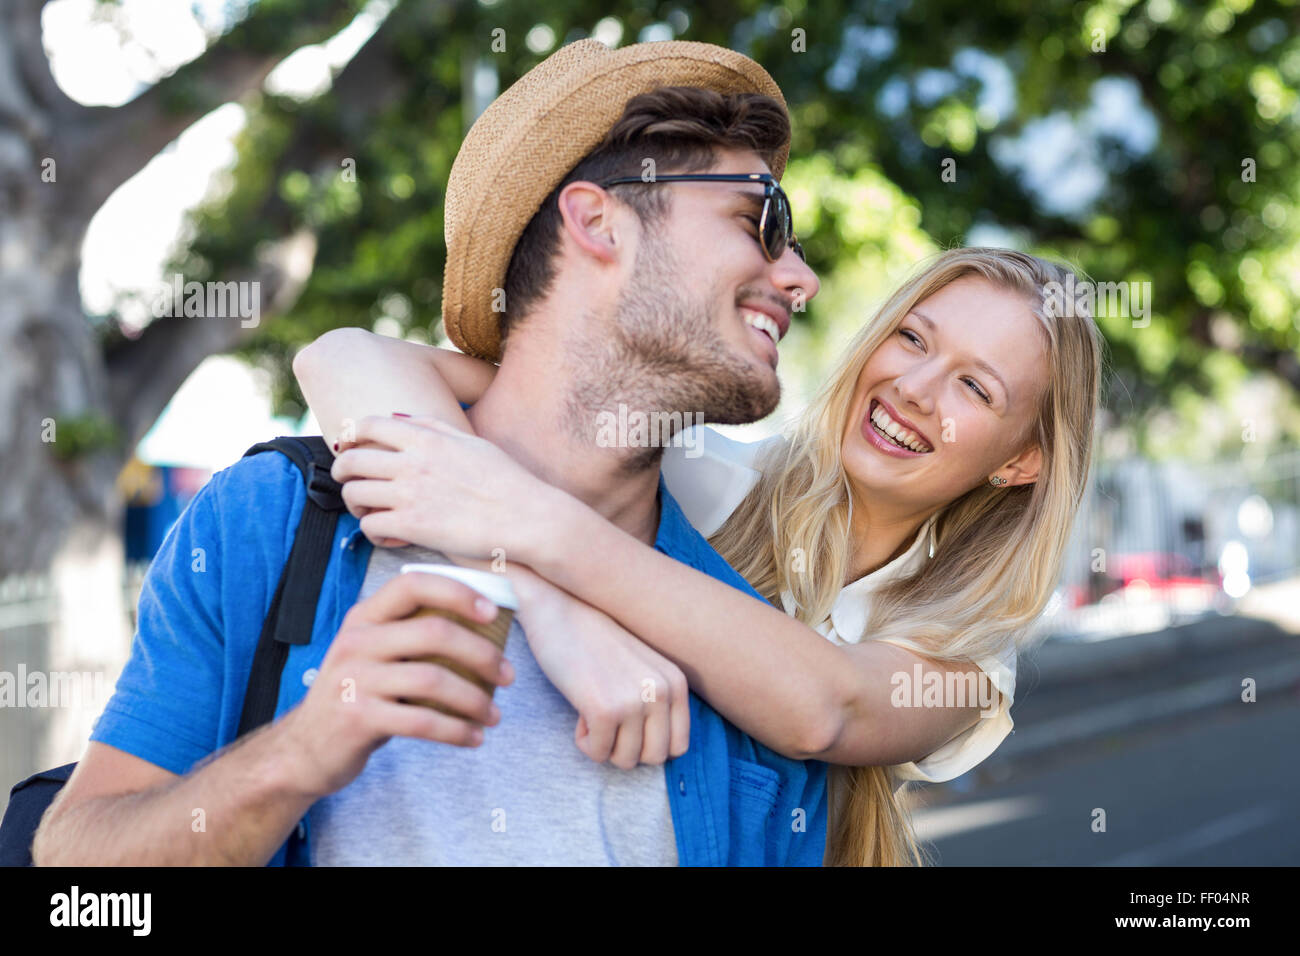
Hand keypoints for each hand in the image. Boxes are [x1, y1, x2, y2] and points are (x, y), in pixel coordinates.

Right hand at [278, 570, 515, 799]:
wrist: (305, 749)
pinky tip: (472, 738)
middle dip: (483, 654)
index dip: (458, 592)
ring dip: (475, 699)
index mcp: (365, 617)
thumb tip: (485, 629)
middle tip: (508, 676)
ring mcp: (355, 679)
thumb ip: (412, 636)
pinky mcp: (358, 718)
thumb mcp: (374, 654)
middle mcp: (357, 641)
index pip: (414, 585)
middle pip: (434, 632)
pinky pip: (421, 722)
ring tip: (493, 715)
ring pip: (433, 680)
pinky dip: (456, 731)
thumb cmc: (357, 696)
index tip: (493, 612)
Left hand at [330, 414, 558, 561]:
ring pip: (354, 494)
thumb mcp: (472, 442)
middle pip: (351, 461)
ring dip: (356, 504)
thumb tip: (397, 416)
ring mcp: (410, 495)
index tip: (348, 448)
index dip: (350, 435)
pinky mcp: (412, 527)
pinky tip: (390, 536)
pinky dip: (373, 532)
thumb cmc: (506, 480)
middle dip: (342, 472)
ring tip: (371, 511)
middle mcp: (413, 463)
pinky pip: (369, 526)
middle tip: (349, 483)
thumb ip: (433, 426)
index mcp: (426, 439)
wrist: (527, 517)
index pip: (368, 425)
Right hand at [496, 561, 690, 768]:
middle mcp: (663, 691)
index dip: (647, 743)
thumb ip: (656, 699)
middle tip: (607, 721)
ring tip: (593, 712)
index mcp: (676, 681)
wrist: (557, 608)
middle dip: (626, 748)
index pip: (678, 746)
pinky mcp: (604, 709)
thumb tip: (656, 751)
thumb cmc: (593, 637)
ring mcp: (635, 700)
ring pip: (625, 761)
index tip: (627, 724)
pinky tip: (579, 711)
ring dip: (605, 745)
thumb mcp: (642, 664)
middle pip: (654, 758)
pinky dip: (585, 741)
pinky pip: (597, 753)